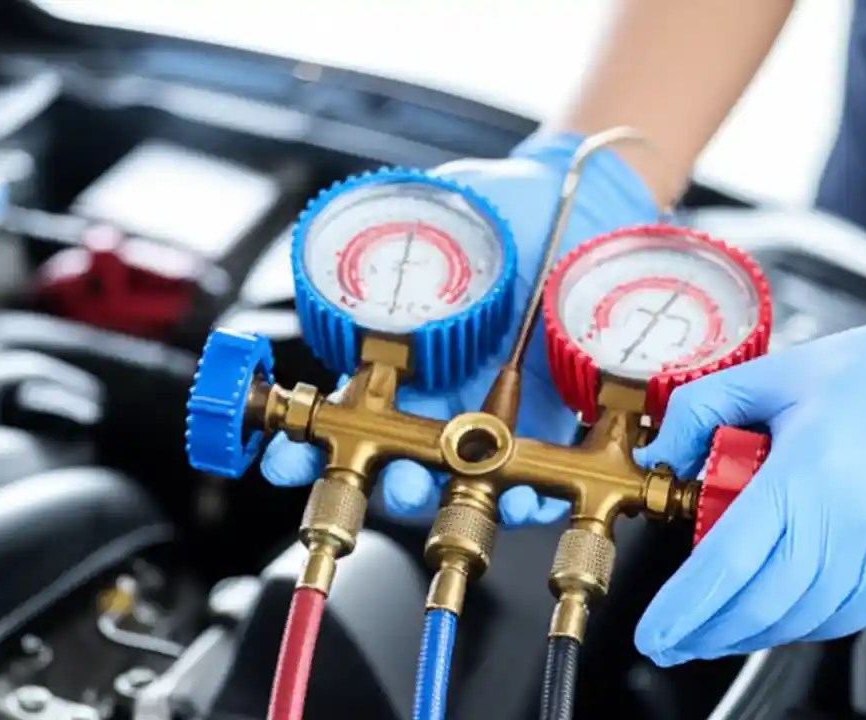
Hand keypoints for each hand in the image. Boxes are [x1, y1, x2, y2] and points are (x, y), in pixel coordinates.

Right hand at [261, 133, 659, 523]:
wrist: (582, 205)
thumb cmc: (507, 206)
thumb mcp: (438, 204)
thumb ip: (394, 225)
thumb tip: (350, 232)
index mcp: (401, 352)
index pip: (343, 409)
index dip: (308, 441)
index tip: (282, 459)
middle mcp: (442, 393)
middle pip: (402, 458)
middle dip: (390, 482)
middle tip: (392, 481)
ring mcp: (497, 414)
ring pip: (464, 478)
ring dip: (451, 498)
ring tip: (450, 492)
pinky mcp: (554, 422)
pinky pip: (539, 477)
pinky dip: (531, 499)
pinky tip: (527, 500)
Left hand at [633, 281, 865, 664]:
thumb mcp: (777, 373)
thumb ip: (702, 409)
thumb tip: (660, 454)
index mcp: (810, 471)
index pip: (729, 563)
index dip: (684, 609)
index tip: (654, 632)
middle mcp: (855, 524)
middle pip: (761, 606)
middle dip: (707, 632)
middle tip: (674, 639)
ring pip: (803, 621)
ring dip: (753, 629)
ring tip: (720, 623)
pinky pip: (848, 616)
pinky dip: (805, 618)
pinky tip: (782, 602)